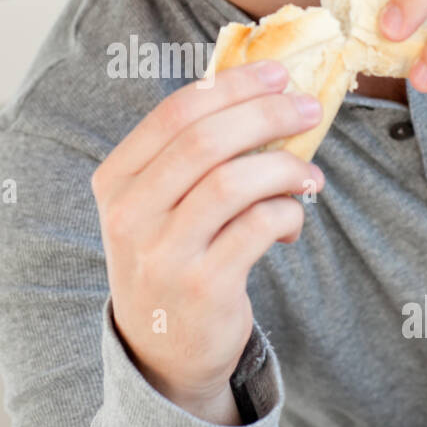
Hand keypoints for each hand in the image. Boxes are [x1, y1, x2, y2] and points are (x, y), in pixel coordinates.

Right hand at [90, 60, 324, 416]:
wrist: (161, 351)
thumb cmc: (172, 257)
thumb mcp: (157, 205)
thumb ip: (191, 155)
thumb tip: (264, 92)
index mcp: (116, 180)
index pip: (176, 113)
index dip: (234, 86)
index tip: (279, 75)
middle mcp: (130, 214)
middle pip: (206, 141)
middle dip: (268, 115)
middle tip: (309, 110)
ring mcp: (163, 254)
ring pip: (234, 182)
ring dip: (285, 169)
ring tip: (309, 176)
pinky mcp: (203, 287)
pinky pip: (258, 228)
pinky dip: (288, 215)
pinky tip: (292, 222)